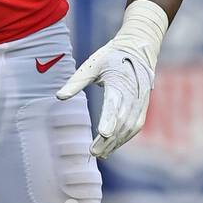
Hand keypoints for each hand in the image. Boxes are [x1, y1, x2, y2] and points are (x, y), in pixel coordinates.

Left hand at [57, 42, 154, 159]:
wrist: (138, 49)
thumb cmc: (111, 57)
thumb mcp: (91, 65)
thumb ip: (76, 82)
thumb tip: (59, 97)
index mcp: (119, 82)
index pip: (114, 104)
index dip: (109, 120)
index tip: (102, 134)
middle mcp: (132, 94)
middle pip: (121, 120)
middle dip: (109, 138)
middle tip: (93, 152)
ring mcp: (140, 101)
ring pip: (130, 126)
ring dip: (117, 142)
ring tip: (101, 153)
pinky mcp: (143, 106)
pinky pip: (136, 125)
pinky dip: (125, 138)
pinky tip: (113, 146)